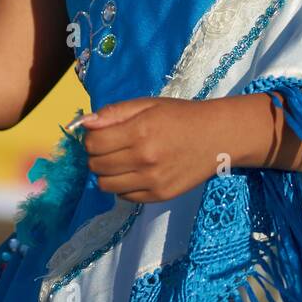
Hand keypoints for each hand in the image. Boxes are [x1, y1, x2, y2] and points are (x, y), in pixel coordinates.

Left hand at [79, 96, 223, 202]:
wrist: (216, 137)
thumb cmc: (179, 116)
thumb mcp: (147, 105)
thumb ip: (114, 112)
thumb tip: (84, 123)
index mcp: (139, 131)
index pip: (93, 144)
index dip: (90, 138)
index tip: (100, 134)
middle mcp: (144, 159)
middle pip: (96, 166)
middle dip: (96, 156)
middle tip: (109, 147)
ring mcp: (153, 181)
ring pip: (106, 185)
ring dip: (106, 173)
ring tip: (120, 161)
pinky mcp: (160, 196)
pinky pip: (124, 197)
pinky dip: (122, 186)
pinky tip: (134, 172)